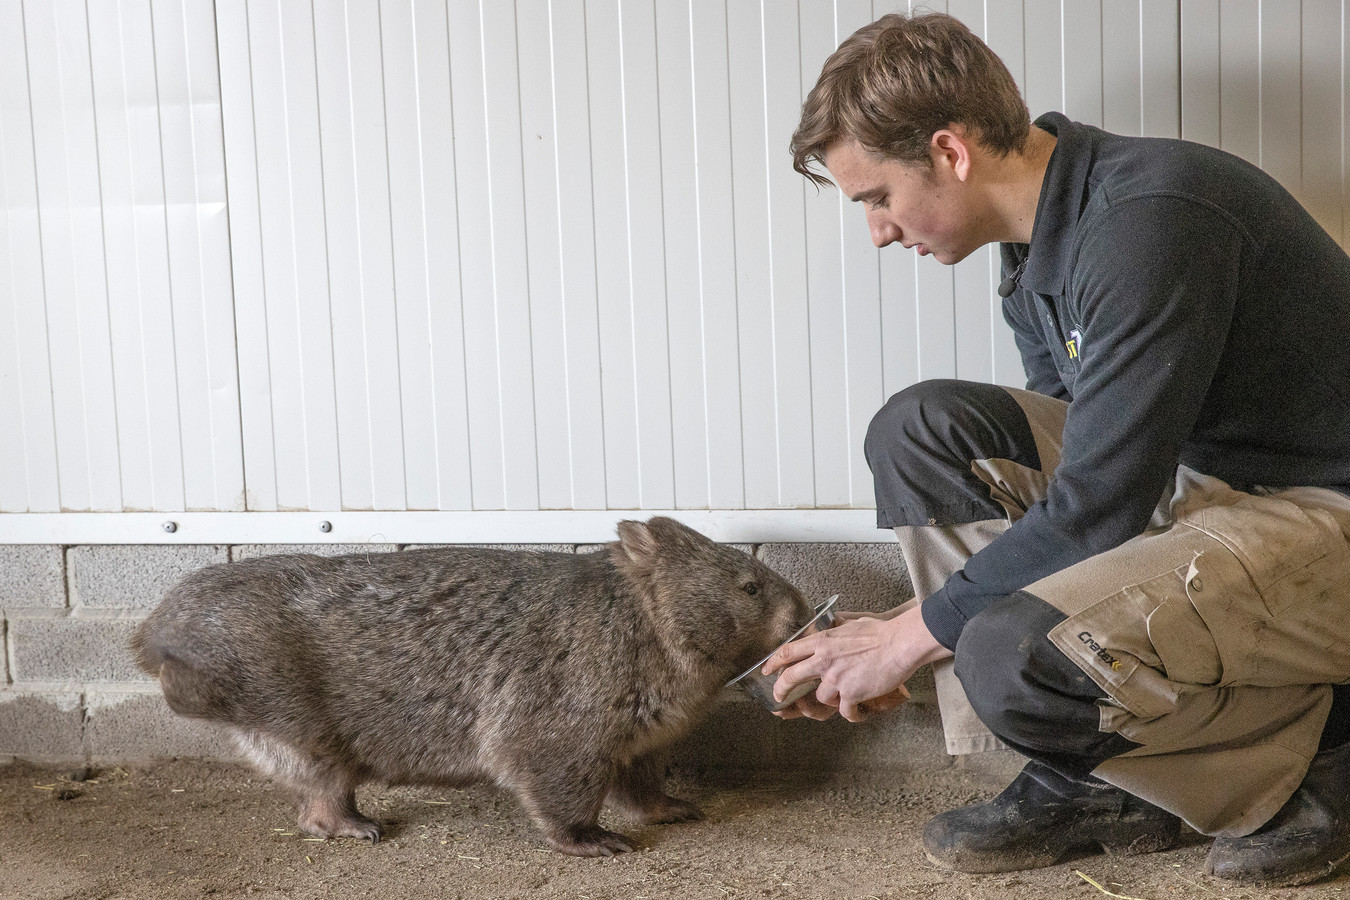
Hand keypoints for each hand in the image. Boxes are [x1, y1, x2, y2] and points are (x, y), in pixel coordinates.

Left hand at [763, 604, 950, 722]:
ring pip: (821, 697)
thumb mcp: (851, 624)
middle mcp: (824, 659)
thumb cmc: (881, 632)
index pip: (788, 651)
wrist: (900, 644)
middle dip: (781, 689)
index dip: (773, 662)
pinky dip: (850, 713)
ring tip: (846, 695)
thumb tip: (834, 625)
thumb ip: (837, 628)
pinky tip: (857, 711)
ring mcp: (836, 678)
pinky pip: (844, 711)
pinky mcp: (850, 693)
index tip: (767, 670)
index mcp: (823, 641)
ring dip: (831, 699)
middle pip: (791, 677)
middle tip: (778, 697)